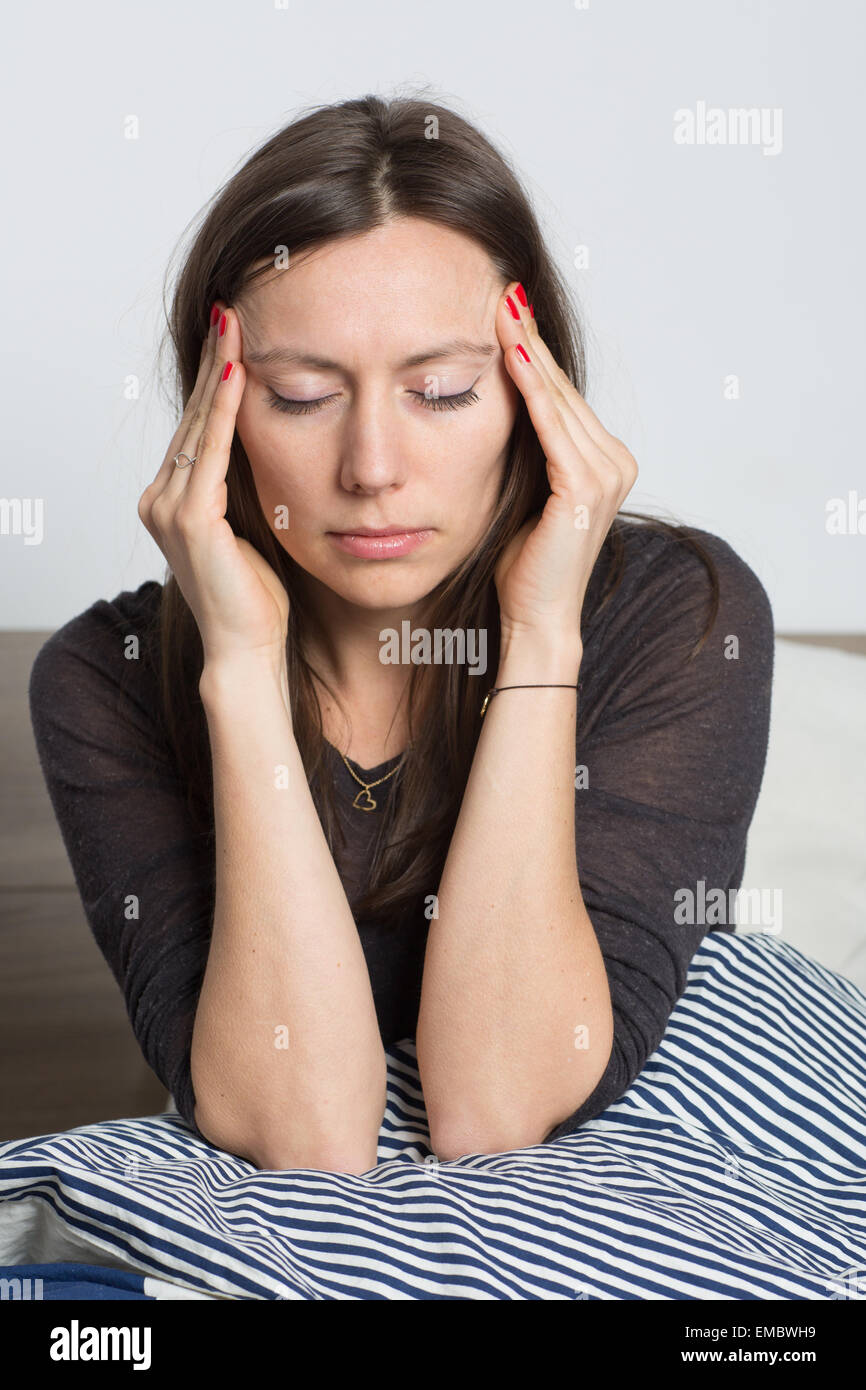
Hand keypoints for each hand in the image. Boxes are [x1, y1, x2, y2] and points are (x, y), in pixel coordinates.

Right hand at [138, 303, 289, 667]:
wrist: (248, 647)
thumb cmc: (255, 597)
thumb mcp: (250, 525)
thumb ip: (245, 485)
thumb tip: (267, 442)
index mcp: (171, 500)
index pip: (197, 427)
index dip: (214, 379)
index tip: (232, 334)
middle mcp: (160, 499)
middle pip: (195, 416)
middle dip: (214, 361)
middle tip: (230, 309)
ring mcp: (169, 508)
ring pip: (201, 426)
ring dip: (220, 371)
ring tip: (234, 324)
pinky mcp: (191, 519)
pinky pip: (213, 451)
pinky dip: (227, 409)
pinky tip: (239, 372)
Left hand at [493, 283, 638, 644]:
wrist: (534, 618)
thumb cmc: (522, 567)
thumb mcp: (522, 492)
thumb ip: (524, 451)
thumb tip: (495, 403)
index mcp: (603, 461)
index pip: (560, 395)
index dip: (532, 351)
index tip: (504, 310)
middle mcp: (615, 462)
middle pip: (561, 388)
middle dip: (529, 338)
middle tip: (502, 291)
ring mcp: (606, 474)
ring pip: (557, 400)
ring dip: (528, 351)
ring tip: (501, 307)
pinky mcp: (585, 488)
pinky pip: (552, 426)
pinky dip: (531, 387)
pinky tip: (512, 353)